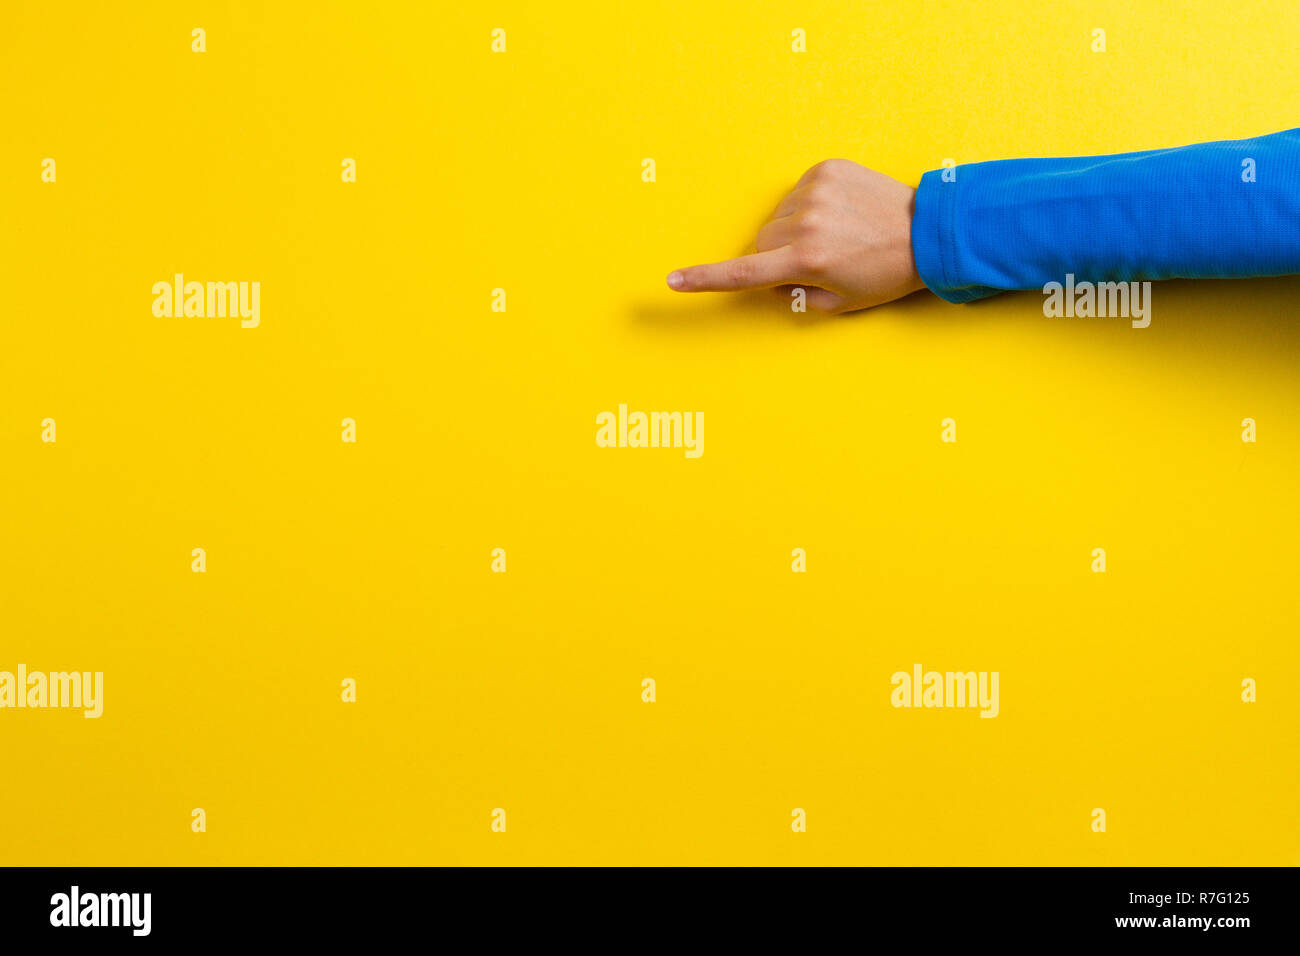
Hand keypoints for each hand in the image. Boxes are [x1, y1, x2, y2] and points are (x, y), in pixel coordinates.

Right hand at [666, 159, 926, 313]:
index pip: (744, 274)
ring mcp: (815, 192)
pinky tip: (840, 212)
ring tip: (836, 233)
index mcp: (806, 260)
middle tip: (817, 261)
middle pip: (760, 242)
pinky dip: (810, 204)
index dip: (705, 280)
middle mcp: (806, 223)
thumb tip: (770, 282)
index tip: (673, 280)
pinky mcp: (826, 169)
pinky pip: (797, 192)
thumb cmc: (884, 272)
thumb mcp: (839, 302)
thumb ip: (795, 297)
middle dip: (776, 255)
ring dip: (793, 228)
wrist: (926, 231)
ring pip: (777, 217)